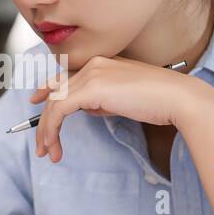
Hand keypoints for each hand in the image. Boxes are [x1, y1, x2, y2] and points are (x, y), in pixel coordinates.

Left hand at [29, 56, 210, 162]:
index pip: (65, 74)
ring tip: (48, 152)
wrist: (178, 98)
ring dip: (46, 130)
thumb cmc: (159, 101)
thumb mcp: (123, 98)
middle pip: (55, 91)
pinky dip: (52, 129)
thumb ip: (102, 100)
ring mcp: (91, 73)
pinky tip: (55, 145)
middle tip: (41, 145)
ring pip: (54, 102)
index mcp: (101, 62)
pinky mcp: (91, 88)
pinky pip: (60, 109)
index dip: (46, 88)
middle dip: (43, 120)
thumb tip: (86, 108)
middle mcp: (93, 64)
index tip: (35, 100)